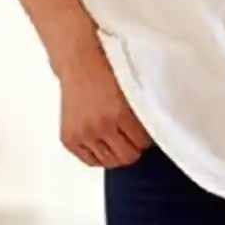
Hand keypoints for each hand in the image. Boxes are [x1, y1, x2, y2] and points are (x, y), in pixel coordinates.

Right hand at [55, 38, 151, 167]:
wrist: (79, 62)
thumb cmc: (106, 71)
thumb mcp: (131, 90)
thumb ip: (141, 113)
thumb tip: (156, 132)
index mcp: (119, 114)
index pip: (143, 143)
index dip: (146, 139)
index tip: (145, 133)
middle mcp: (100, 127)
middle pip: (127, 157)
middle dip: (133, 148)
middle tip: (131, 138)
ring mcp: (83, 134)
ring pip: (109, 162)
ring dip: (116, 153)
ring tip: (117, 140)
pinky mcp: (69, 138)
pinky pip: (89, 161)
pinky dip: (98, 156)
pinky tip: (102, 143)